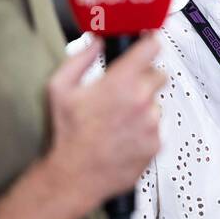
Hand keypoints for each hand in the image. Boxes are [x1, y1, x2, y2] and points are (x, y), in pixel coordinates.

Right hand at [46, 34, 165, 206]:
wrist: (74, 176)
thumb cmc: (67, 135)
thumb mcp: (60, 88)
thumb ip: (80, 58)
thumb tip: (96, 42)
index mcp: (121, 83)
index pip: (152, 48)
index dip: (150, 42)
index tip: (147, 42)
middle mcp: (141, 101)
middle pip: (159, 74)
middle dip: (144, 78)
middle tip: (124, 89)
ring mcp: (151, 124)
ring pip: (157, 103)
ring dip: (143, 106)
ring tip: (118, 119)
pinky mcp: (156, 144)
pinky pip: (156, 127)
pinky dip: (144, 129)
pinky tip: (123, 135)